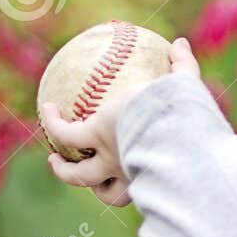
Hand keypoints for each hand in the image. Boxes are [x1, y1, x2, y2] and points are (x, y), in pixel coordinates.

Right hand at [41, 35, 199, 207]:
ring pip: (80, 176)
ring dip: (63, 171)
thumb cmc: (188, 113)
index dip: (136, 184)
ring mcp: (110, 155)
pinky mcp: (94, 135)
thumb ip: (185, 67)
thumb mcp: (188, 88)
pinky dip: (54, 122)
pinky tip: (49, 108)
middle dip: (97, 188)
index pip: (145, 184)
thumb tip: (181, 42)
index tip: (131, 173)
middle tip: (90, 177)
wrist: (173, 123)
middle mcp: (132, 169)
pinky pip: (65, 133)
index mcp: (153, 166)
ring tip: (54, 158)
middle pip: (111, 194)